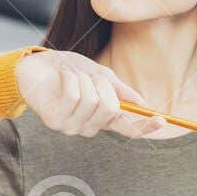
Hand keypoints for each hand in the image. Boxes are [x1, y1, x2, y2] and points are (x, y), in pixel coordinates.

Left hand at [15, 51, 165, 137]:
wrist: (35, 66)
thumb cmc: (67, 70)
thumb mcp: (98, 75)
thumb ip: (118, 90)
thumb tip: (142, 103)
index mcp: (102, 118)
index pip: (129, 129)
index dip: (145, 126)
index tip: (161, 120)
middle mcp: (88, 127)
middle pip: (111, 109)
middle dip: (102, 84)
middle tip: (88, 75)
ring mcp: (71, 127)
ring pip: (93, 101)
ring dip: (84, 79)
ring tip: (71, 75)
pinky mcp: (55, 121)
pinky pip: (74, 95)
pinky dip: (70, 78)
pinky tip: (62, 76)